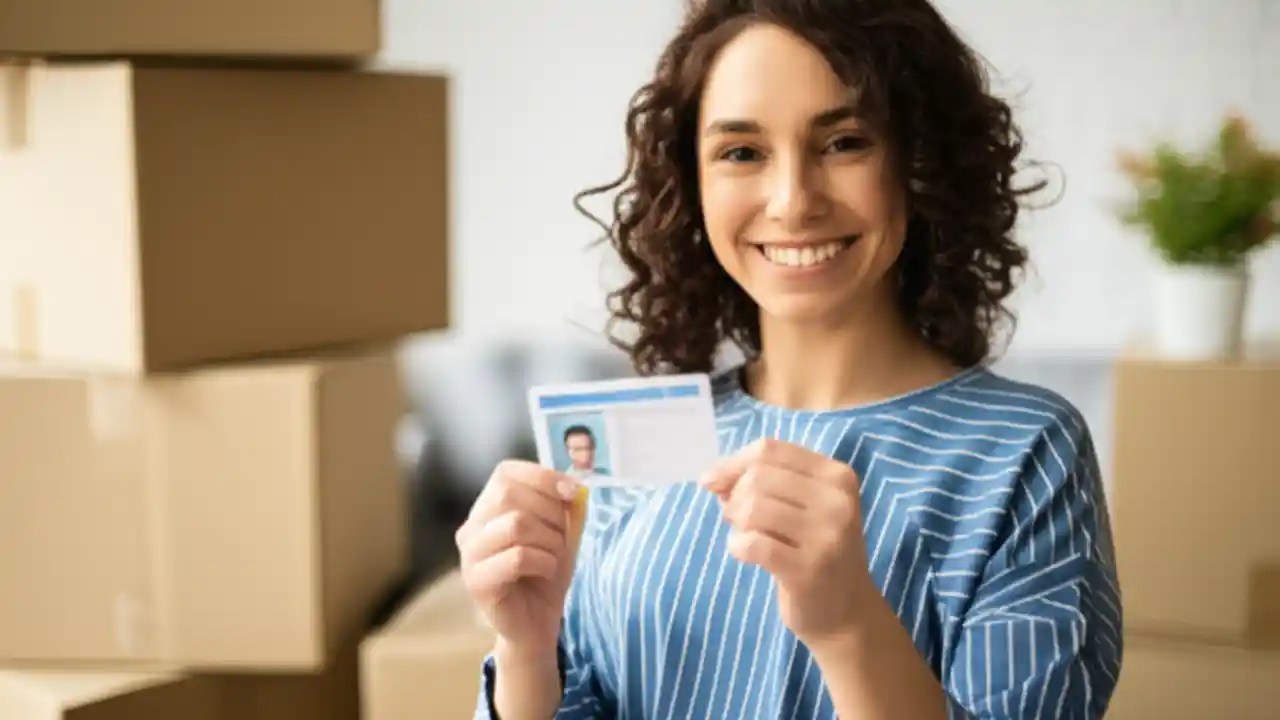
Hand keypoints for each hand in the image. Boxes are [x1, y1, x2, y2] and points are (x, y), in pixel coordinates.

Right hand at [456, 460, 580, 655]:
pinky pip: (517, 557)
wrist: (536, 625)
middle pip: (508, 494)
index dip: (542, 477)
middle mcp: (470, 528)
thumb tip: (571, 485)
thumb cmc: (545, 574)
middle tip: (563, 536)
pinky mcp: (476, 582)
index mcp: (486, 509)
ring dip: (550, 539)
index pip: (505, 473)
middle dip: (549, 511)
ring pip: (515, 524)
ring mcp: (468, 555)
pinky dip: (544, 562)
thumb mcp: (560, 532)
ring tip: (555, 557)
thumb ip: (562, 506)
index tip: (572, 493)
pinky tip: (546, 572)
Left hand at [700, 438, 877, 647]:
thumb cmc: (815, 550)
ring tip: (745, 536)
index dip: (733, 463)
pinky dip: (738, 547)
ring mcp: (827, 536)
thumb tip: (711, 478)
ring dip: (736, 523)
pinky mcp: (808, 570)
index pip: (770, 449)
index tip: (712, 482)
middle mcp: (837, 500)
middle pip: (758, 476)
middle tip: (738, 520)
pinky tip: (747, 554)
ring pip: (753, 508)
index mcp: (837, 475)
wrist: (847, 612)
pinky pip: (752, 544)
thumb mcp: (800, 507)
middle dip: (734, 497)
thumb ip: (760, 483)